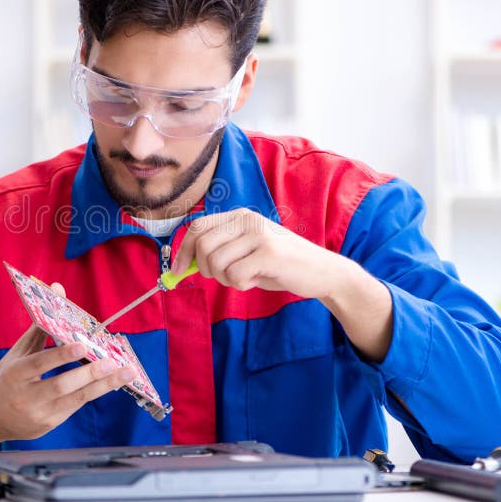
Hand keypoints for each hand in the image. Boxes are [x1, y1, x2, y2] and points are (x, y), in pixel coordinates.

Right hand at [0, 282, 136, 453]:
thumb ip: (41, 323)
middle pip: (61, 385)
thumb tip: (57, 288)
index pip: (39, 364)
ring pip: (75, 399)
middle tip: (112, 362)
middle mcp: (26, 397)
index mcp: (15, 374)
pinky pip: (76, 406)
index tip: (82, 346)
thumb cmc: (9, 376)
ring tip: (125, 373)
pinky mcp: (50, 424)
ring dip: (103, 386)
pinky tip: (112, 381)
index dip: (60, 356)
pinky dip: (95, 392)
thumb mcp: (19, 351)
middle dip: (89, 374)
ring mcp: (39, 414)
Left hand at [172, 210, 392, 361]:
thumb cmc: (280, 265)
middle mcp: (247, 219)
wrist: (323, 272)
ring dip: (225, 279)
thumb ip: (219, 252)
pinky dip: (241, 285)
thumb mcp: (247, 252)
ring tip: (246, 278)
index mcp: (240, 216)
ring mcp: (258, 234)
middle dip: (205, 269)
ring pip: (215, 262)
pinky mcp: (268, 253)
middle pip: (202, 245)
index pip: (197, 227)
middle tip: (226, 277)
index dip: (182, 250)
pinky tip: (257, 280)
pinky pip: (234, 275)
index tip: (177, 270)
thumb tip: (182, 265)